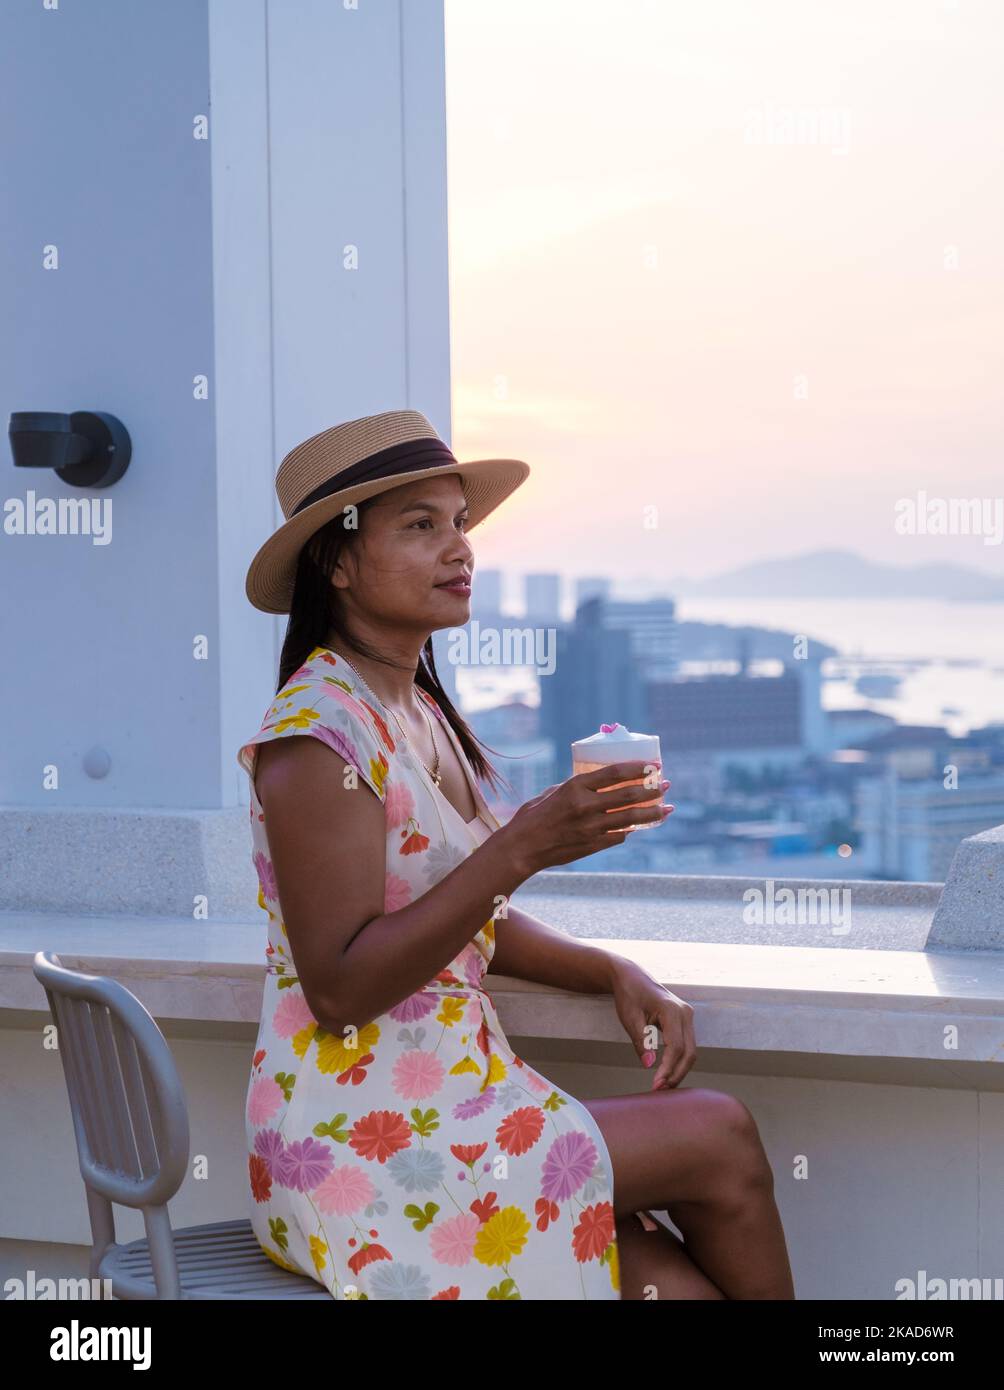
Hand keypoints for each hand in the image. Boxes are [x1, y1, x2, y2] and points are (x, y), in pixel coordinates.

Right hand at [499, 760, 673, 875]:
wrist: (522, 848)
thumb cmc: (533, 816)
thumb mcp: (553, 792)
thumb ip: (577, 787)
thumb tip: (598, 782)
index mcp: (575, 787)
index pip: (615, 773)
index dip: (639, 768)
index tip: (654, 764)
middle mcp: (586, 806)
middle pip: (630, 795)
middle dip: (653, 789)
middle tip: (666, 784)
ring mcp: (591, 828)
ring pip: (632, 818)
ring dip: (653, 812)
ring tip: (668, 807)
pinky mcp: (593, 845)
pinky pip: (620, 835)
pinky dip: (631, 829)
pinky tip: (640, 825)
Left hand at [607, 958, 695, 1090]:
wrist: (631, 977)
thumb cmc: (629, 995)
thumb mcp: (630, 1018)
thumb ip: (640, 1041)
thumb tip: (648, 1065)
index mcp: (672, 1010)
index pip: (676, 1047)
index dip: (668, 1069)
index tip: (656, 1085)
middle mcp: (685, 1013)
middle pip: (689, 1052)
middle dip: (676, 1074)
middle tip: (660, 1090)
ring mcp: (687, 1016)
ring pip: (690, 1051)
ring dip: (678, 1070)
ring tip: (662, 1085)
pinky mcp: (684, 1021)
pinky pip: (686, 1045)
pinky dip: (678, 1061)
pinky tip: (666, 1073)